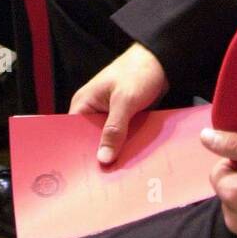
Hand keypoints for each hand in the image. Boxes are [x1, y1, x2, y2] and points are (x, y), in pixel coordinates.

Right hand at [70, 44, 167, 162]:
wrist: (162, 60)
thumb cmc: (139, 71)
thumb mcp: (125, 101)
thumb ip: (114, 129)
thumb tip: (103, 158)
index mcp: (84, 103)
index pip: (73, 134)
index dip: (80, 153)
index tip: (88, 172)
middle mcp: (93, 110)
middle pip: (91, 140)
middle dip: (100, 155)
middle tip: (107, 177)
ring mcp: (109, 115)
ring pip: (108, 140)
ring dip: (116, 151)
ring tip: (119, 172)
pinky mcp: (124, 118)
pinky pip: (122, 136)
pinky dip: (126, 144)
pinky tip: (131, 157)